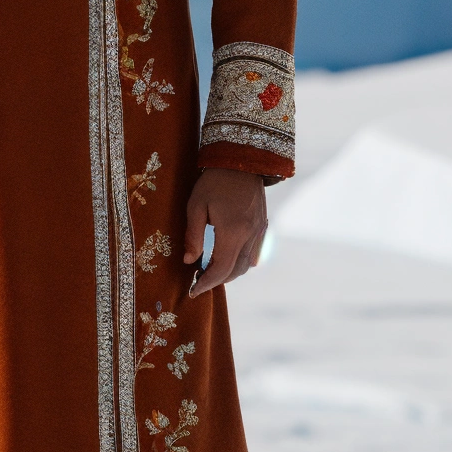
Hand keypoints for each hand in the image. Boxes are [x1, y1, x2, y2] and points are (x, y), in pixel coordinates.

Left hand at [183, 167, 267, 295]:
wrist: (242, 159)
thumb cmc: (214, 181)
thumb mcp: (195, 206)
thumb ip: (192, 236)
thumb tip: (189, 261)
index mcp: (232, 232)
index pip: (220, 270)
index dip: (206, 284)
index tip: (193, 291)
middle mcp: (249, 236)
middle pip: (235, 271)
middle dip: (217, 281)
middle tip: (199, 282)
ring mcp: (259, 231)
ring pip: (246, 264)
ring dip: (229, 272)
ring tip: (210, 272)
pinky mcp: (262, 225)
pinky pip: (253, 253)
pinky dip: (241, 262)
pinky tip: (228, 258)